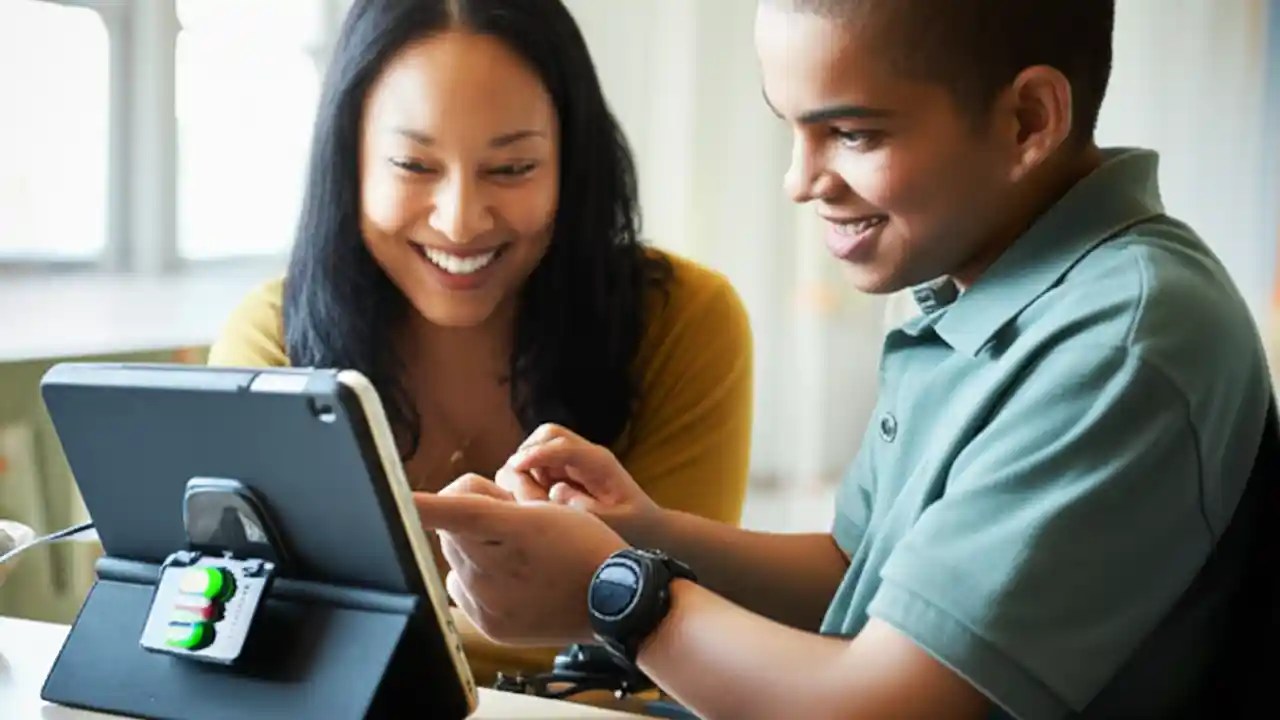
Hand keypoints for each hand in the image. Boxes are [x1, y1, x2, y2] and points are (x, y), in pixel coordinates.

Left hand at [416, 474, 627, 645]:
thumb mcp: (547, 507)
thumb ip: (498, 500)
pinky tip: (510, 580)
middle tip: (513, 524)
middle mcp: (496, 568)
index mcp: (513, 529)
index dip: (425, 505)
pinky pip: (461, 591)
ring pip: (455, 559)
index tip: (397, 498)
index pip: (460, 511)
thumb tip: (455, 500)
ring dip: (473, 550)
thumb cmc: (585, 546)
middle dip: (472, 518)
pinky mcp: (489, 624)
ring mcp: (489, 601)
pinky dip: (476, 581)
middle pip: (452, 528)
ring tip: (516, 556)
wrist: (613, 601)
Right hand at [500, 424, 660, 526]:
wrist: (650, 527)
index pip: (563, 445)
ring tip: (529, 497)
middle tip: (519, 485)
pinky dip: (530, 476)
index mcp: (600, 462)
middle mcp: (587, 455)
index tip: (516, 467)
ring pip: (539, 446)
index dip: (537, 454)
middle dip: (527, 454)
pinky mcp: (568, 472)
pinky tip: (535, 500)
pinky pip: (540, 464)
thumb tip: (554, 490)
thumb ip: (585, 508)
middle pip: (547, 434)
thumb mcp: (616, 522)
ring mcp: (576, 461)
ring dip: (527, 467)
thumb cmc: (636, 526)